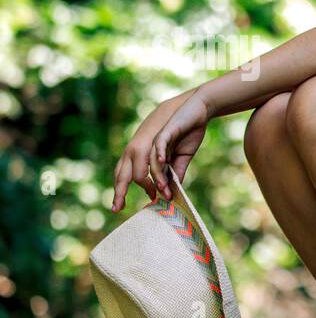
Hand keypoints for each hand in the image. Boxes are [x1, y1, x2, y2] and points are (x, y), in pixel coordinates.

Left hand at [110, 92, 200, 212]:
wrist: (195, 110)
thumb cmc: (187, 133)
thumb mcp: (180, 158)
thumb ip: (173, 173)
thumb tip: (170, 192)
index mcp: (141, 155)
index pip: (125, 174)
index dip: (120, 190)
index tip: (119, 208)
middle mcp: (140, 148)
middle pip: (126, 171)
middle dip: (120, 190)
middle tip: (117, 207)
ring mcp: (151, 140)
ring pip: (145, 162)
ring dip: (154, 178)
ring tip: (161, 191)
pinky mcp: (164, 132)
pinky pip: (158, 145)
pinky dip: (158, 155)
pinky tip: (161, 164)